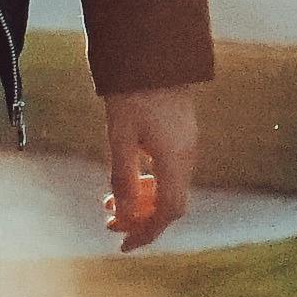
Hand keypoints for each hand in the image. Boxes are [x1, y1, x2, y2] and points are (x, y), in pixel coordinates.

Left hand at [98, 85, 201, 250]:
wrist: (154, 51)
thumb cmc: (133, 91)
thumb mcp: (120, 135)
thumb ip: (122, 176)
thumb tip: (122, 213)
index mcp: (174, 160)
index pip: (168, 212)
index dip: (147, 232)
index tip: (123, 244)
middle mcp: (187, 156)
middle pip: (170, 203)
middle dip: (141, 219)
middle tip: (109, 222)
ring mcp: (187, 144)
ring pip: (170, 187)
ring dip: (143, 200)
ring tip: (110, 199)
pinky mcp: (182, 134)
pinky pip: (170, 171)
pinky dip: (150, 183)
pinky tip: (129, 175)